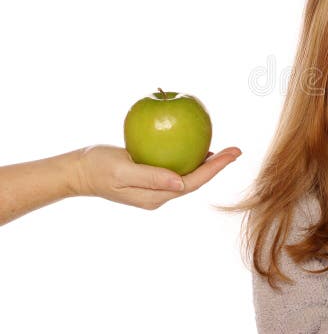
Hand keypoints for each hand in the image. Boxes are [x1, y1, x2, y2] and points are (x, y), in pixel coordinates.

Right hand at [72, 145, 241, 209]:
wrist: (77, 172)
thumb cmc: (97, 168)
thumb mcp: (123, 171)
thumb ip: (151, 178)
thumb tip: (180, 185)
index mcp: (156, 196)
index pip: (193, 182)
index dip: (216, 168)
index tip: (233, 153)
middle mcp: (159, 194)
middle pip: (196, 180)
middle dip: (218, 166)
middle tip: (237, 149)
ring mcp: (155, 188)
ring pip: (187, 175)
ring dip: (207, 164)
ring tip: (224, 150)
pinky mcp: (150, 178)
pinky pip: (175, 167)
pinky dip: (189, 157)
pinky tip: (196, 145)